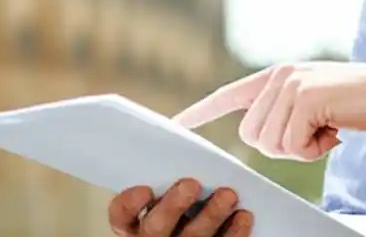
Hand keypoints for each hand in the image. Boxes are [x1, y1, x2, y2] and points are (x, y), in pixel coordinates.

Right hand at [107, 179, 252, 235]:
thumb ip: (166, 177)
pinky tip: (244, 215)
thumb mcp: (166, 192)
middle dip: (173, 205)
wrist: (200, 231)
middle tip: (192, 183)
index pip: (121, 216)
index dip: (130, 204)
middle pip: (155, 229)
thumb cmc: (183, 207)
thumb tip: (179, 138)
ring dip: (211, 215)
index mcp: (135, 225)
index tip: (145, 187)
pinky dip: (234, 233)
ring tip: (228, 194)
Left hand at [172, 62, 365, 160]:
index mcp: (277, 76)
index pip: (230, 95)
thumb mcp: (315, 104)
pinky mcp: (305, 99)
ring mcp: (291, 85)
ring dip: (301, 149)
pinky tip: (335, 131)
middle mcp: (279, 76)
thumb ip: (286, 112)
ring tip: (327, 129)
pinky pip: (292, 146)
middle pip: (252, 134)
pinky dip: (314, 151)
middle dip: (282, 147)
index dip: (201, 112)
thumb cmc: (360, 105)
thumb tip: (263, 137)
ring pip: (270, 144)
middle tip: (315, 135)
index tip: (175, 126)